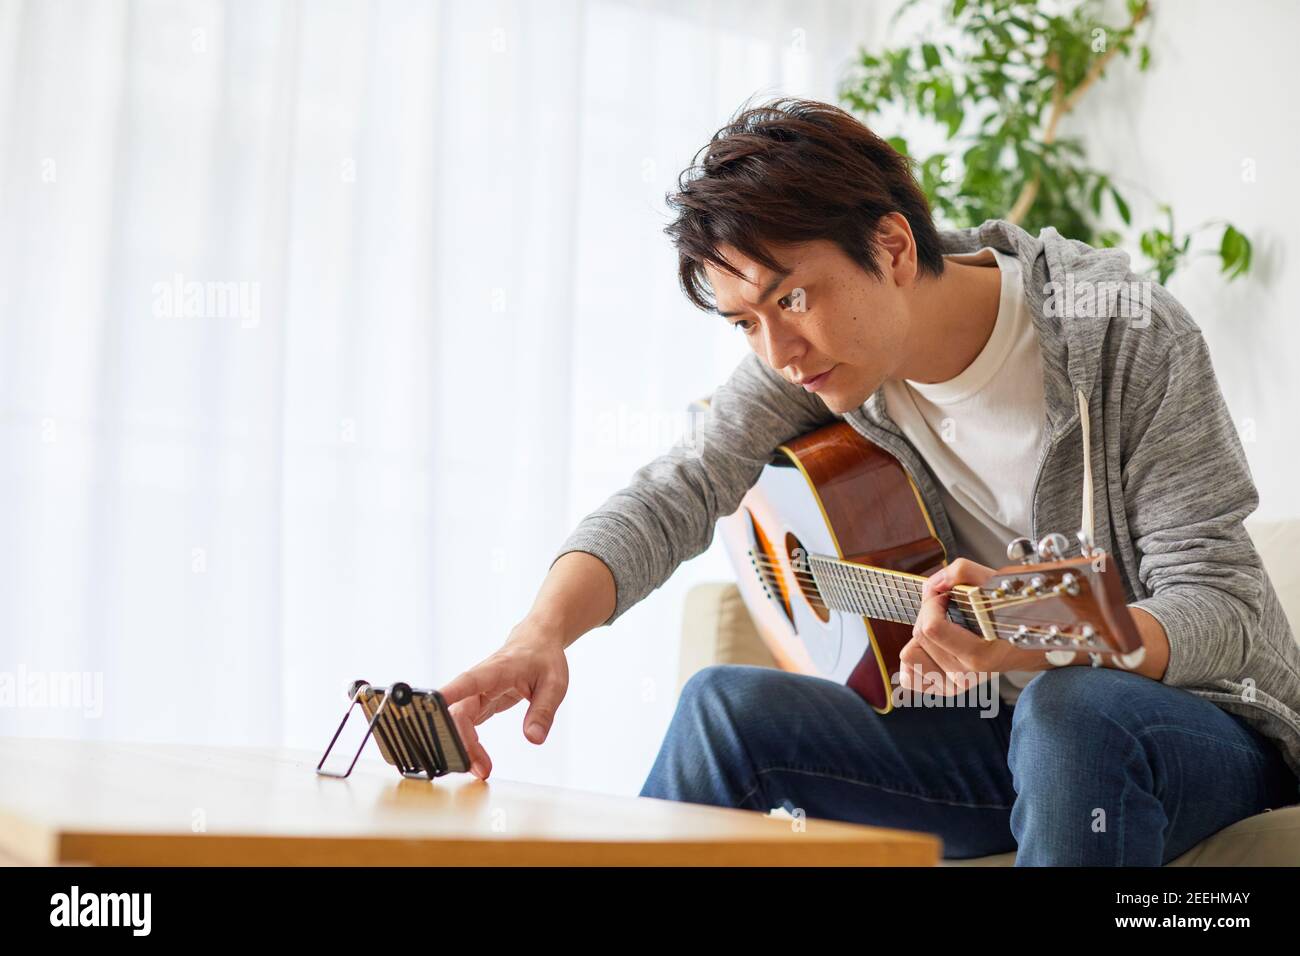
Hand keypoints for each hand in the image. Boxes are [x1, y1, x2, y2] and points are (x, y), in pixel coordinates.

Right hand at [438, 619, 568, 780]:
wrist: (537, 642)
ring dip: (464, 747)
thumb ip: (543, 711)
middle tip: (478, 768)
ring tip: (482, 770)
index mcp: (497, 670)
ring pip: (459, 722)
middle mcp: (480, 682)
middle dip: (462, 741)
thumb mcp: (554, 684)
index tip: (428, 706)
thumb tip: (534, 738)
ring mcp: (476, 693)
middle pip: (459, 712)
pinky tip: (476, 762)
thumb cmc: (544, 658)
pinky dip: (469, 745)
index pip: (468, 682)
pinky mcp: (478, 704)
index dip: (449, 694)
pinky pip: (466, 726)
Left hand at [899, 558, 1046, 695]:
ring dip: (922, 637)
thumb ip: (963, 572)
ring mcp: (955, 686)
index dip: (933, 603)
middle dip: (928, 614)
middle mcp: (966, 675)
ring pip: (909, 654)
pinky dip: (918, 658)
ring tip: (944, 629)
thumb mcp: (995, 582)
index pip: (931, 628)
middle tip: (948, 608)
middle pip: (919, 635)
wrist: (1028, 645)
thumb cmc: (1012, 614)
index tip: (946, 595)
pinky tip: (934, 647)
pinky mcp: (946, 690)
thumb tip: (934, 583)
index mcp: (979, 655)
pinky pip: (909, 676)